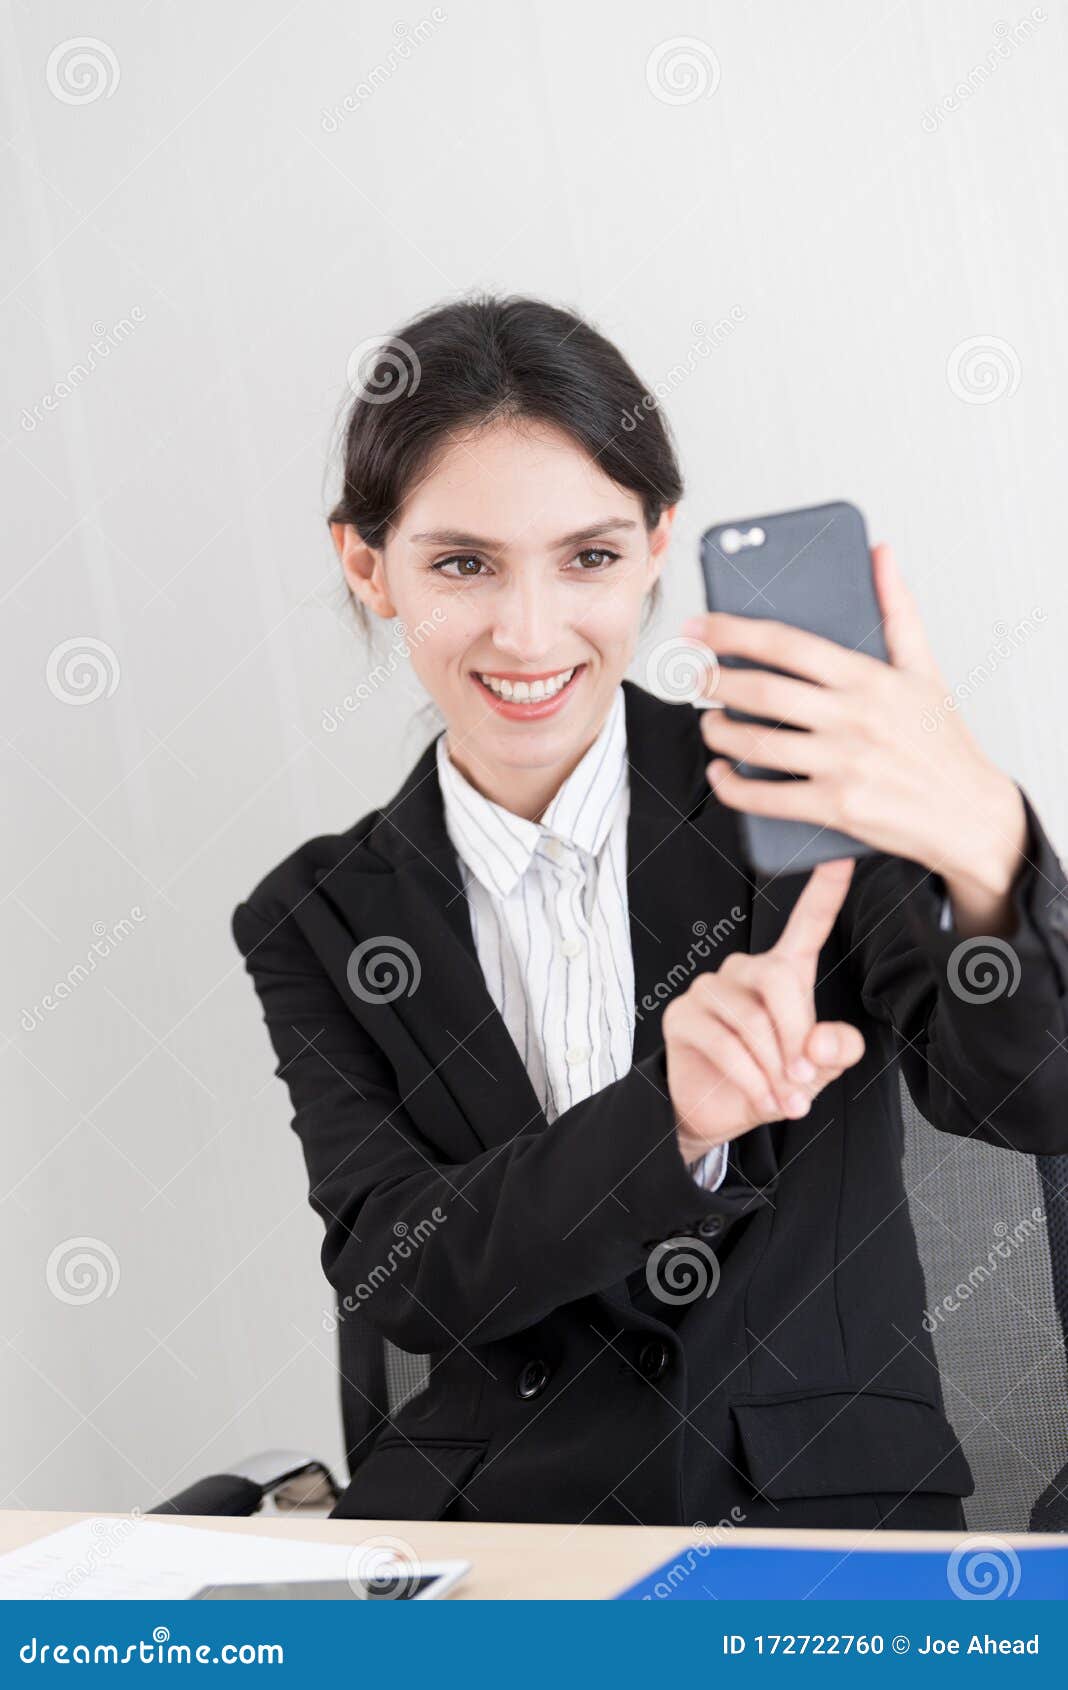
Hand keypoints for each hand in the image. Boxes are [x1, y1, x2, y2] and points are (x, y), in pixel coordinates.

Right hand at [663, 858, 865, 1156]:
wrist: (717, 1112)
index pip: (807, 924)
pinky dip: (752, 1079)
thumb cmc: (771, 1080)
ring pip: (752, 1020)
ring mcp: (708, 989)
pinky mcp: (682, 1016)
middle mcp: (743, 970)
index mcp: (783, 972)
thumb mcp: (817, 1071)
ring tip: (786, 1098)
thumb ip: (833, 1053)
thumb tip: (821, 1043)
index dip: (826, 890)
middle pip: (778, 981)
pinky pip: (725, 1043)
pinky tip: (764, 1098)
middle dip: (797, 1035)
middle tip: (805, 1078)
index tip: (843, 855)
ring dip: (775, 1068)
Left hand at [683, 544, 1027, 911]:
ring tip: (708, 722)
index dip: (734, 632)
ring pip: (758, 744)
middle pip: (763, 692)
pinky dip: (733, 787)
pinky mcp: (837, 807)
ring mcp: (844, 764)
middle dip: (715, 682)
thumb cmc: (943, 742)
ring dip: (719, 732)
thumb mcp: (926, 670)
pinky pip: (767, 797)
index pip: (788, 645)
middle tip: (695, 675)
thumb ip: (898, 610)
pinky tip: (722, 775)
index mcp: (870, 679)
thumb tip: (880, 554)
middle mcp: (855, 718)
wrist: (971, 813)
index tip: (700, 628)